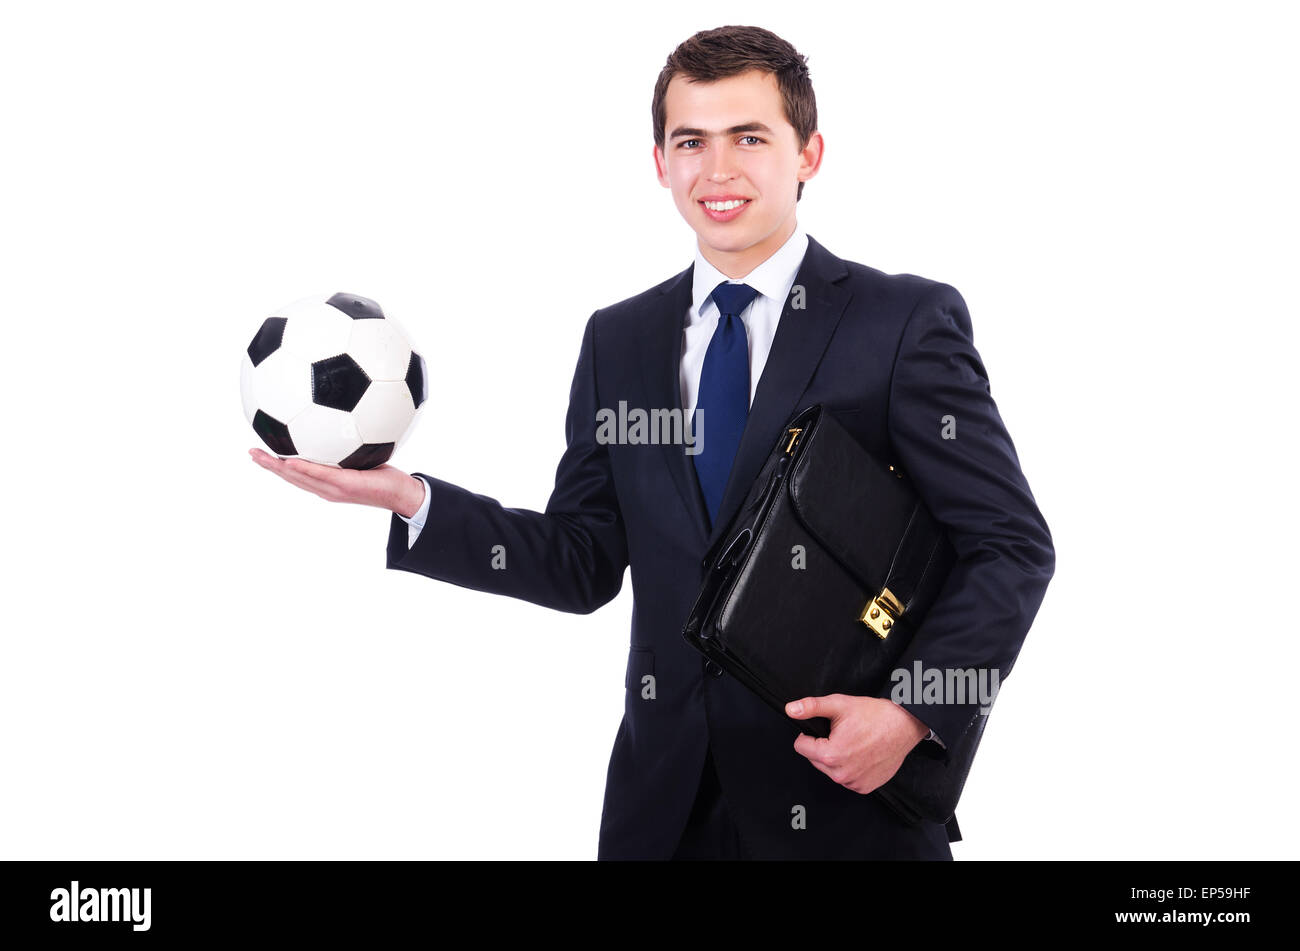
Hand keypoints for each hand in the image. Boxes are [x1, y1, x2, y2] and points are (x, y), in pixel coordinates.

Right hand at [248, 448, 425, 517]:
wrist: (402, 493)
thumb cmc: (384, 475)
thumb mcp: (364, 455)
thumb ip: (349, 444)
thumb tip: (344, 419)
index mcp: (326, 482)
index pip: (296, 473)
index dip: (276, 464)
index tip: (259, 451)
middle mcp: (325, 488)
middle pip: (290, 478)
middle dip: (269, 466)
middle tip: (250, 452)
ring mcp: (333, 489)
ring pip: (299, 478)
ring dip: (277, 468)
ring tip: (259, 456)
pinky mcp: (345, 486)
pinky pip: (320, 475)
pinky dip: (303, 469)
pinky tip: (288, 461)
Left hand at [785, 694, 928, 794]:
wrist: (904, 725)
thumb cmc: (875, 715)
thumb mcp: (839, 704)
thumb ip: (811, 707)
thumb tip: (791, 709)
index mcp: (831, 755)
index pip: (801, 747)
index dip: (809, 734)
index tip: (823, 729)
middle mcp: (841, 774)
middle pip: (814, 759)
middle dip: (822, 746)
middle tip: (842, 733)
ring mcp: (854, 783)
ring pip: (830, 770)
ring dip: (835, 759)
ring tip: (853, 743)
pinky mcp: (865, 787)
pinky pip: (846, 779)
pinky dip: (849, 767)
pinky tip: (861, 754)